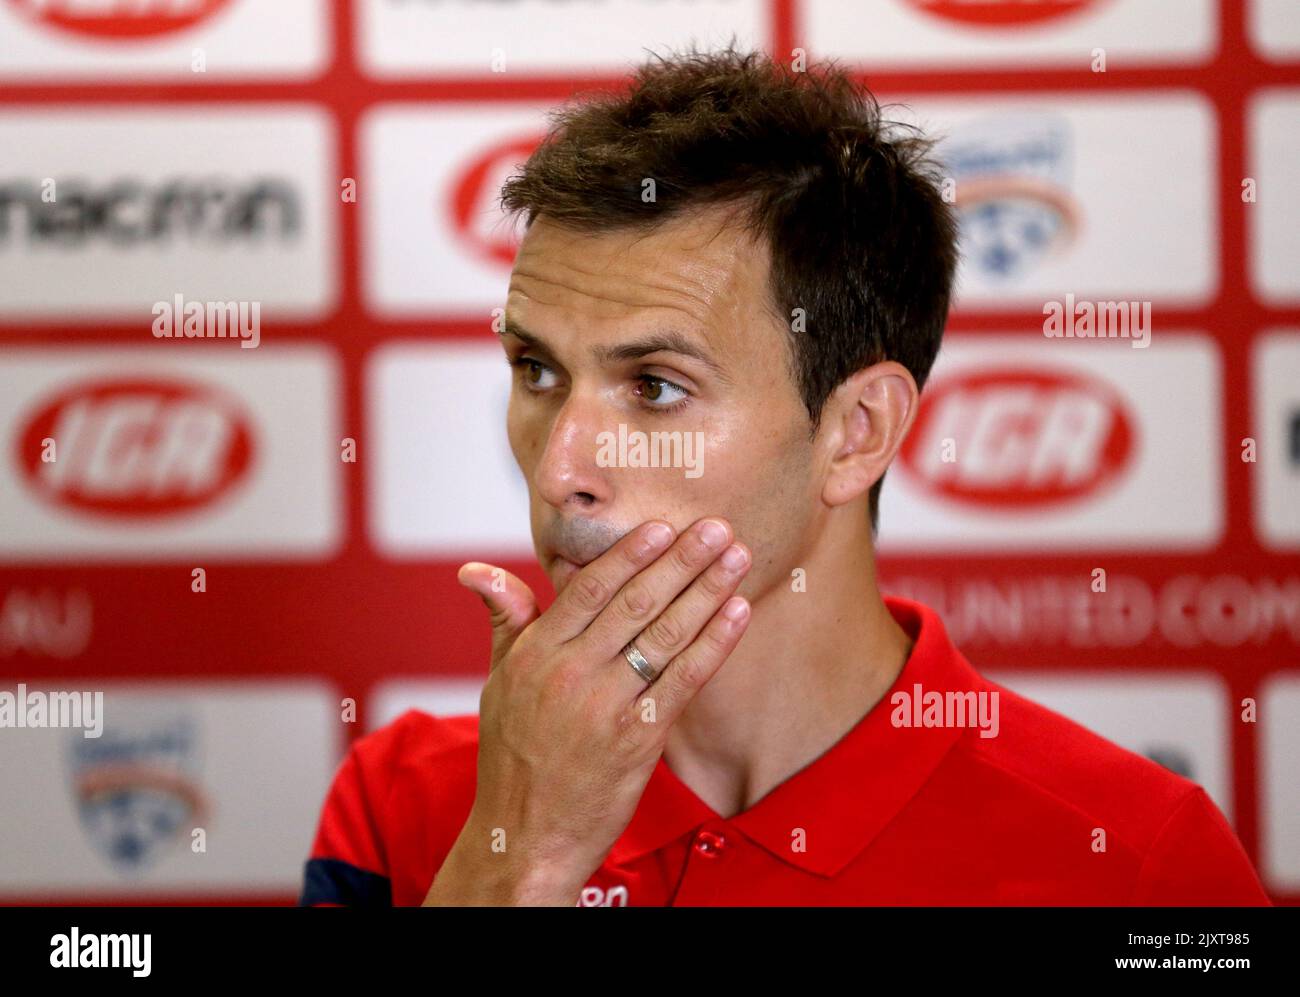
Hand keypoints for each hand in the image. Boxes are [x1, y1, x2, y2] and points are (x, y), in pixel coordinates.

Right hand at [423, 517, 751, 904]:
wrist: (528, 835)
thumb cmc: (513, 753)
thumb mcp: (498, 681)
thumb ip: (505, 620)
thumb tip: (476, 570)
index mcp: (536, 654)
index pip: (589, 590)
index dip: (628, 554)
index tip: (662, 524)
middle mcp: (571, 674)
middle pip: (636, 604)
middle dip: (681, 561)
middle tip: (716, 526)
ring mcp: (608, 707)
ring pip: (666, 635)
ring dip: (708, 591)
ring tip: (737, 557)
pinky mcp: (639, 740)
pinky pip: (685, 680)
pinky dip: (715, 643)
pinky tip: (738, 612)